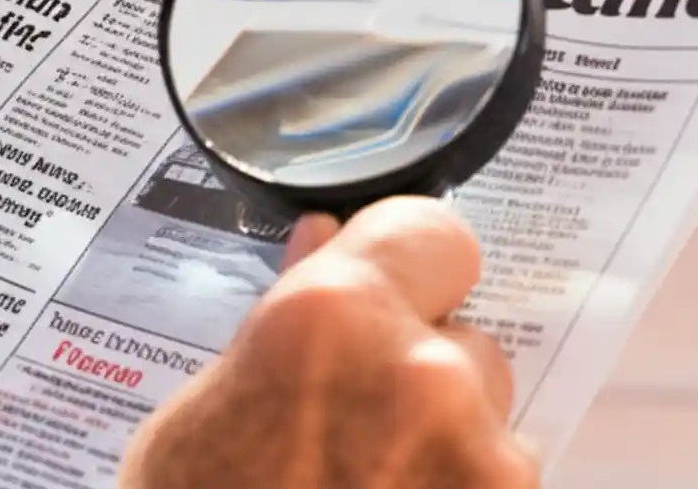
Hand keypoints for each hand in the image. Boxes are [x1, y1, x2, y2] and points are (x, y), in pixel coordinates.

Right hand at [119, 196, 537, 488]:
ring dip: (445, 442)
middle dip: (420, 370)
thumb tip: (321, 243)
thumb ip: (279, 323)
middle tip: (354, 425)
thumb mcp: (200, 419)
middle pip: (464, 337)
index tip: (390, 285)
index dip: (408, 260)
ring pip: (487, 419)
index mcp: (329, 321)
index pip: (432, 233)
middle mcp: (424, 377)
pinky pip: (498, 482)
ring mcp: (484, 464)